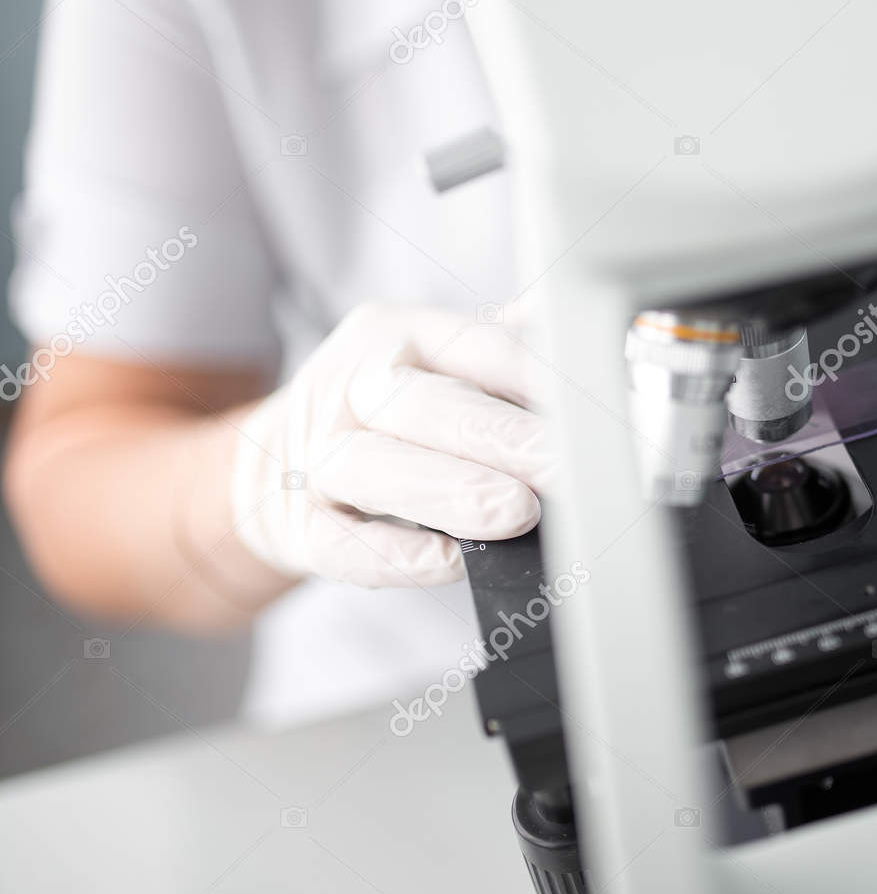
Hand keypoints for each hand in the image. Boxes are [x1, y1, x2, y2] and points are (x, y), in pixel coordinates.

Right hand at [230, 303, 551, 586]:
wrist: (276, 467)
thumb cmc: (390, 418)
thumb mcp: (440, 367)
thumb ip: (505, 354)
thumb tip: (571, 332)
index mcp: (399, 336)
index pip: (472, 345)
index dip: (529, 375)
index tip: (582, 406)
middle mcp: (351, 386)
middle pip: (420, 404)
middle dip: (497, 436)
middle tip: (560, 465)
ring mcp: (316, 457)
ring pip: (372, 466)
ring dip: (450, 491)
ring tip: (518, 512)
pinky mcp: (300, 527)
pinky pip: (340, 542)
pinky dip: (395, 556)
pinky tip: (450, 561)